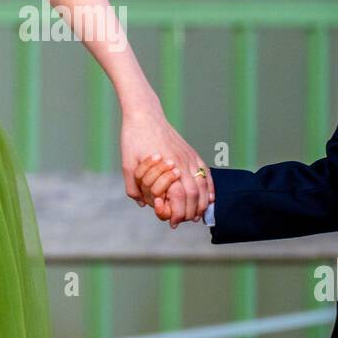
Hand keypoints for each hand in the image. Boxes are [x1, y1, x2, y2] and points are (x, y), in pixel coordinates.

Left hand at [121, 108, 211, 227]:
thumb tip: (142, 204)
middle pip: (195, 195)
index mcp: (167, 168)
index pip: (180, 198)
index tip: (171, 222)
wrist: (144, 115)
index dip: (178, 213)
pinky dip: (210, 187)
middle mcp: (183, 164)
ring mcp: (190, 157)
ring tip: (197, 215)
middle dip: (190, 212)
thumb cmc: (134, 139)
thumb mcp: (127, 164)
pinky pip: (206, 173)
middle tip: (183, 221)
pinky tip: (210, 198)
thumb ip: (133, 187)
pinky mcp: (191, 152)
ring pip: (204, 185)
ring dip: (203, 203)